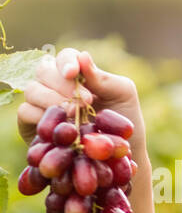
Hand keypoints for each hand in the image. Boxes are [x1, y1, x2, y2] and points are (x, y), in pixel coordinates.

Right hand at [16, 49, 144, 154]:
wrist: (118, 156)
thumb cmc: (124, 122)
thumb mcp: (123, 97)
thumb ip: (105, 78)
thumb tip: (83, 56)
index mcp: (78, 74)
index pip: (65, 57)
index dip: (67, 62)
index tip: (73, 74)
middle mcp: (55, 85)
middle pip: (44, 70)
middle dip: (62, 84)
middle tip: (85, 101)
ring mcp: (41, 103)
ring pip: (32, 90)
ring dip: (52, 100)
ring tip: (75, 115)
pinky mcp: (32, 123)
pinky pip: (25, 112)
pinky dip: (42, 117)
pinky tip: (62, 127)